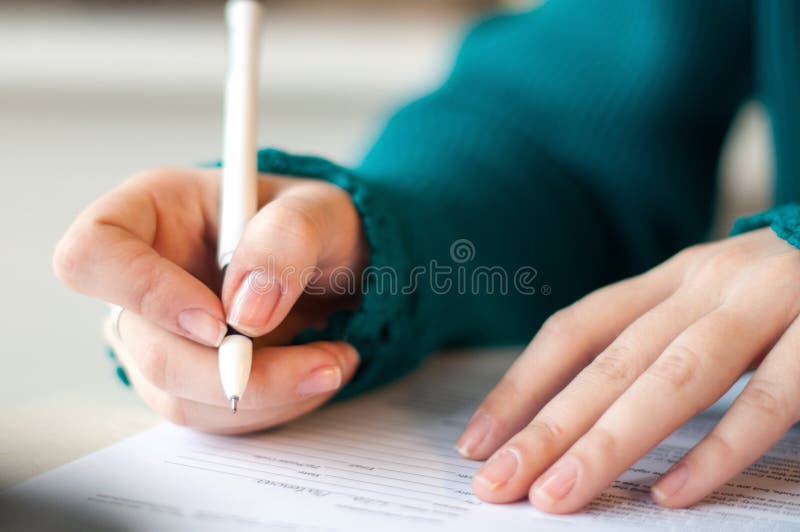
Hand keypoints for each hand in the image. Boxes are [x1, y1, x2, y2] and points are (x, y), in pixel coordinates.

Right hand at [54, 168, 365, 432]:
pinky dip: (270, 408)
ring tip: (332, 363)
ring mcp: (159, 333)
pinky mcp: (186, 376)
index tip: (219, 320)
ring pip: (179, 395)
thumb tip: (246, 313)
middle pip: (146, 348)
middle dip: (234, 371)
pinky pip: (211, 415)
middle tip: (319, 363)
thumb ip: (287, 240)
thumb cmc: (313, 223)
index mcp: (153, 211)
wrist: (335, 265)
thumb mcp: (320, 210)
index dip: (144, 293)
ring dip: (265, 395)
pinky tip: (312, 376)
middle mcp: (142, 276)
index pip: (94, 253)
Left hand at [455, 228, 799, 511]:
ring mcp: (770, 303)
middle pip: (611, 364)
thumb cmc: (789, 290)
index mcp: (673, 277)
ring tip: (558, 497)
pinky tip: (673, 495)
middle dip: (547, 428)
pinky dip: (720, 449)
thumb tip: (584, 412)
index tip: (479, 441)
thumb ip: (659, 340)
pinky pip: (773, 398)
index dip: (521, 385)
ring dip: (610, 442)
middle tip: (497, 485)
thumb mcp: (713, 299)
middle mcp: (709, 283)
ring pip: (675, 378)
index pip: (576, 330)